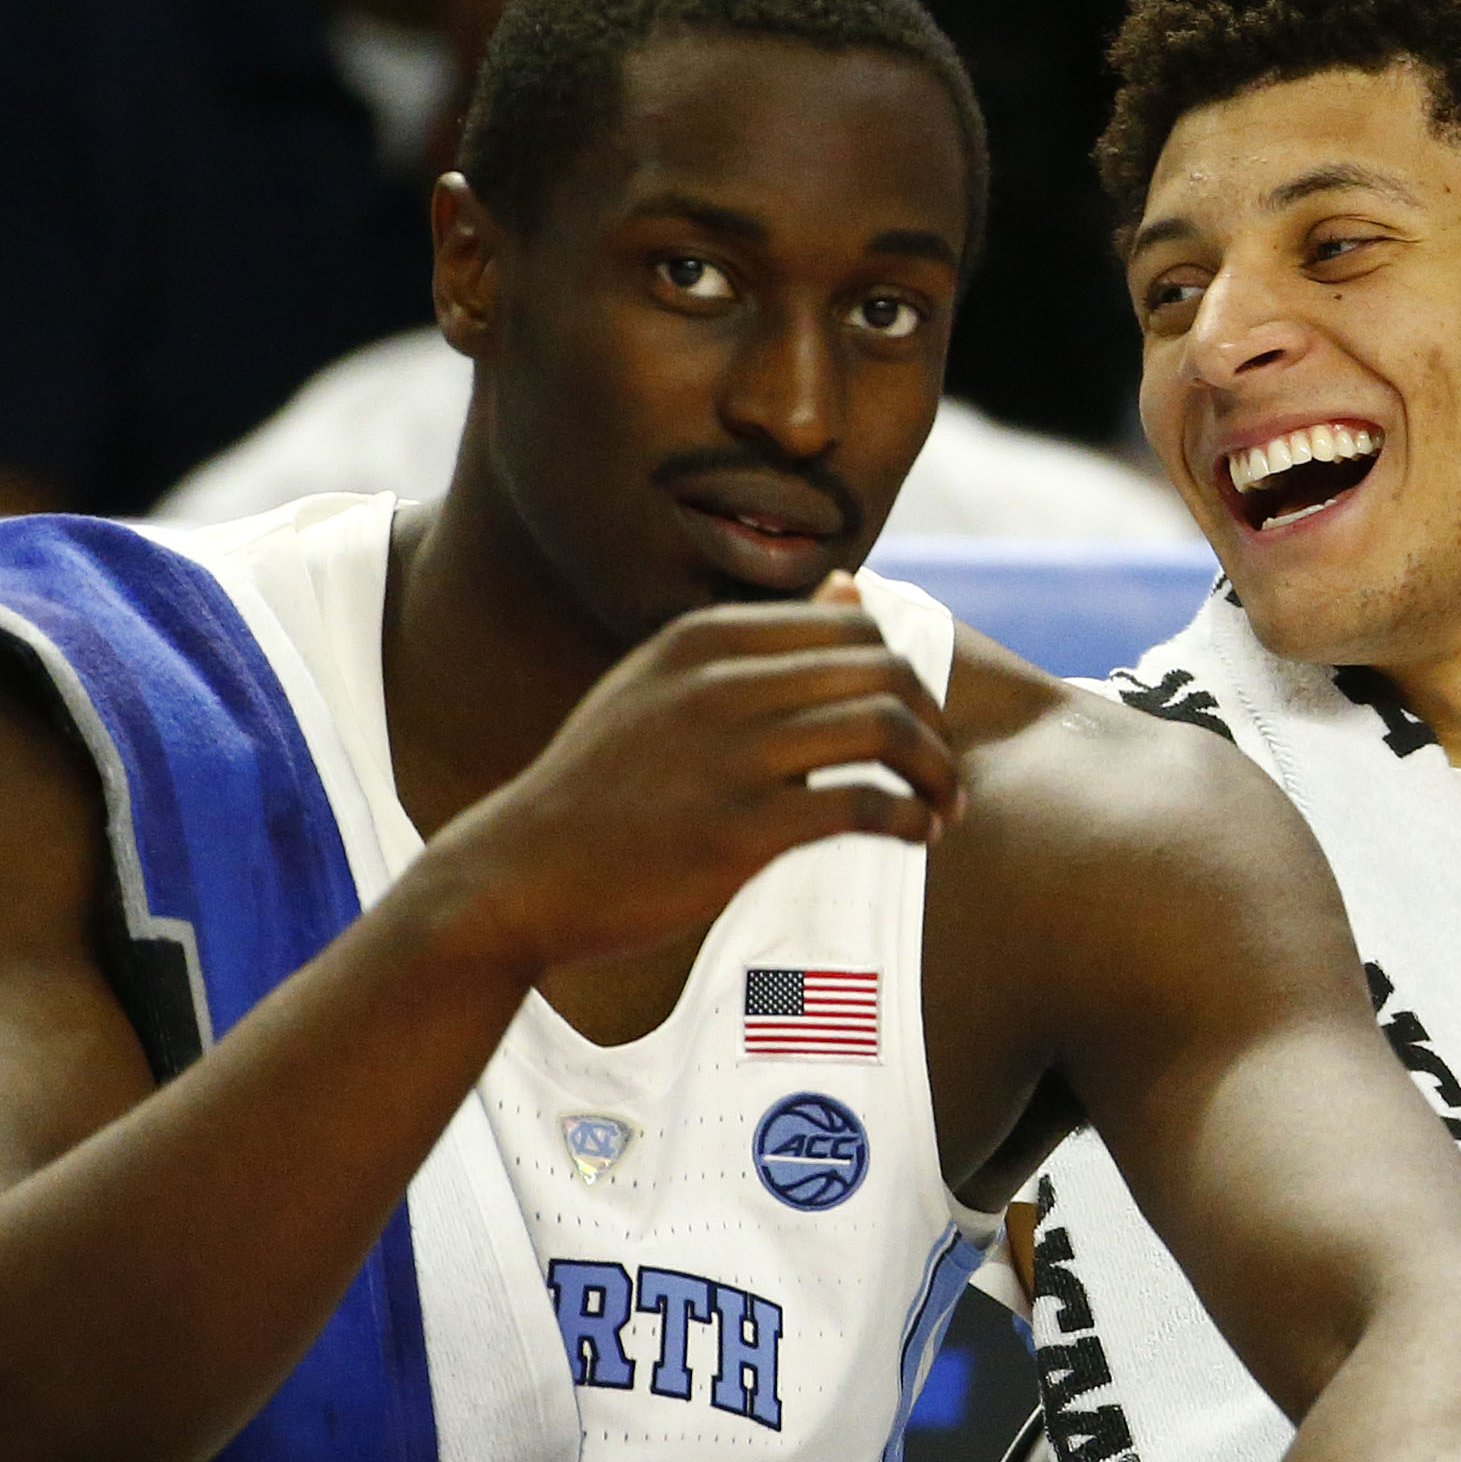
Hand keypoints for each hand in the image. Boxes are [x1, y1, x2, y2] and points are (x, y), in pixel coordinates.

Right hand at [419, 574, 960, 981]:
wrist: (520, 875)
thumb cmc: (599, 792)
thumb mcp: (660, 689)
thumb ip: (757, 643)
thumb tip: (851, 586)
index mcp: (701, 639)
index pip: (852, 625)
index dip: (902, 674)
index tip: (913, 725)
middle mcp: (717, 681)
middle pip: (881, 669)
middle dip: (932, 722)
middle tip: (941, 773)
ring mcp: (728, 753)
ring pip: (883, 728)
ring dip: (934, 772)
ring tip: (941, 809)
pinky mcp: (738, 829)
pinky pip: (863, 804)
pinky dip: (908, 818)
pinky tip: (913, 837)